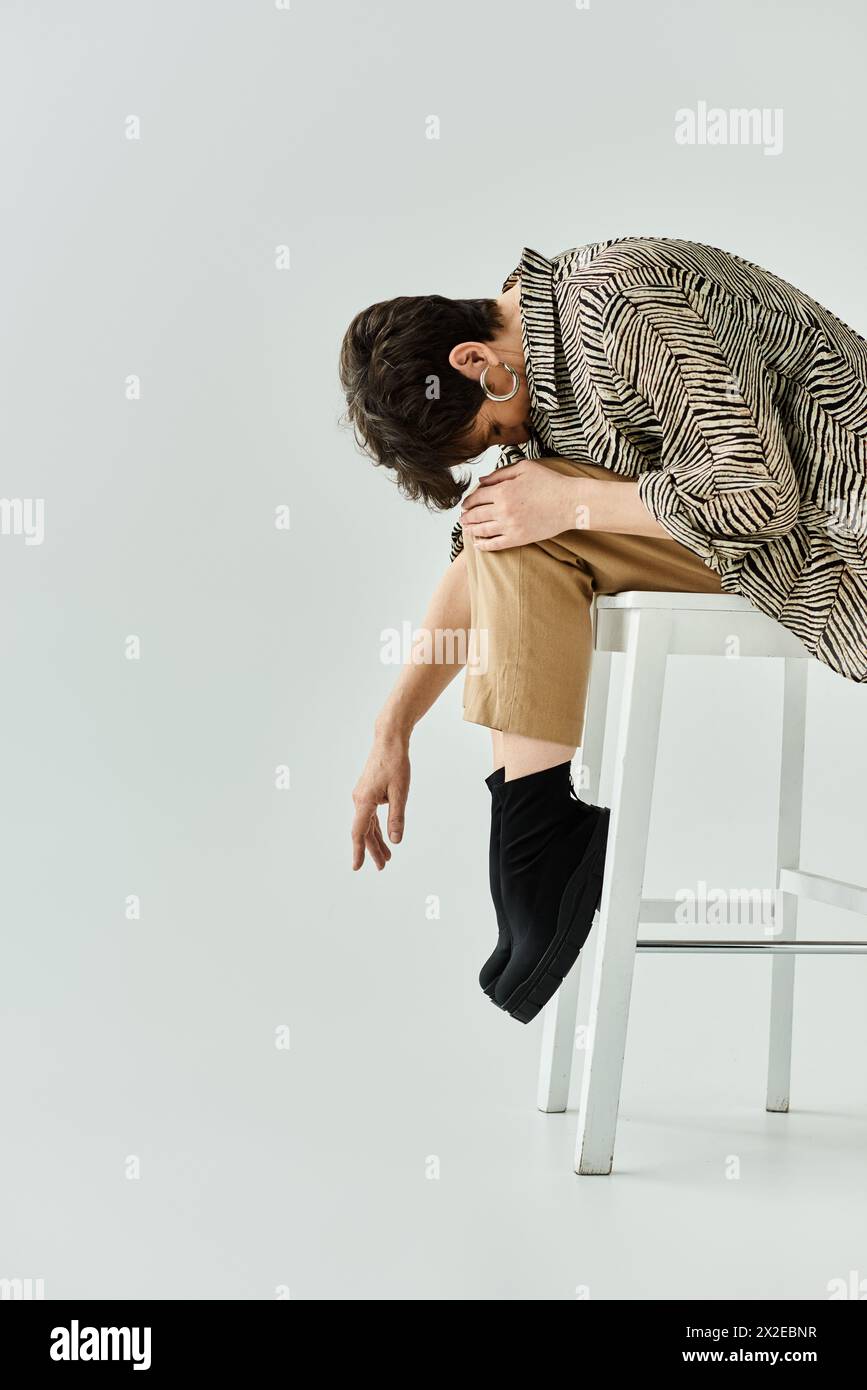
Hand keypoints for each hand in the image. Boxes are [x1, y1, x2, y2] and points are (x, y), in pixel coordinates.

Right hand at [351, 731, 410, 870]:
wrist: (389, 740)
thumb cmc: (395, 763)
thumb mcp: (400, 793)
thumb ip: (396, 818)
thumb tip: (395, 840)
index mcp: (365, 801)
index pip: (360, 832)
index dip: (359, 851)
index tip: (357, 867)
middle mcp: (359, 799)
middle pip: (365, 831)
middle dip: (373, 850)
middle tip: (383, 866)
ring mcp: (363, 795)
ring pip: (368, 824)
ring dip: (376, 840)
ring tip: (387, 856)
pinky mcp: (368, 792)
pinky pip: (370, 815)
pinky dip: (377, 827)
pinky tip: (384, 836)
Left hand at [459, 460, 576, 549]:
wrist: (570, 503)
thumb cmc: (549, 482)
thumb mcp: (524, 468)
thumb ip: (500, 474)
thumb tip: (480, 481)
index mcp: (503, 491)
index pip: (477, 497)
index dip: (468, 501)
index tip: (465, 504)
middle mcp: (503, 510)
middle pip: (476, 514)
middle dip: (466, 516)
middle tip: (462, 518)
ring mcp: (510, 526)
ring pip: (482, 530)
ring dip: (471, 530)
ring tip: (466, 529)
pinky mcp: (518, 539)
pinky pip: (495, 544)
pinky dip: (484, 545)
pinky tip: (478, 544)